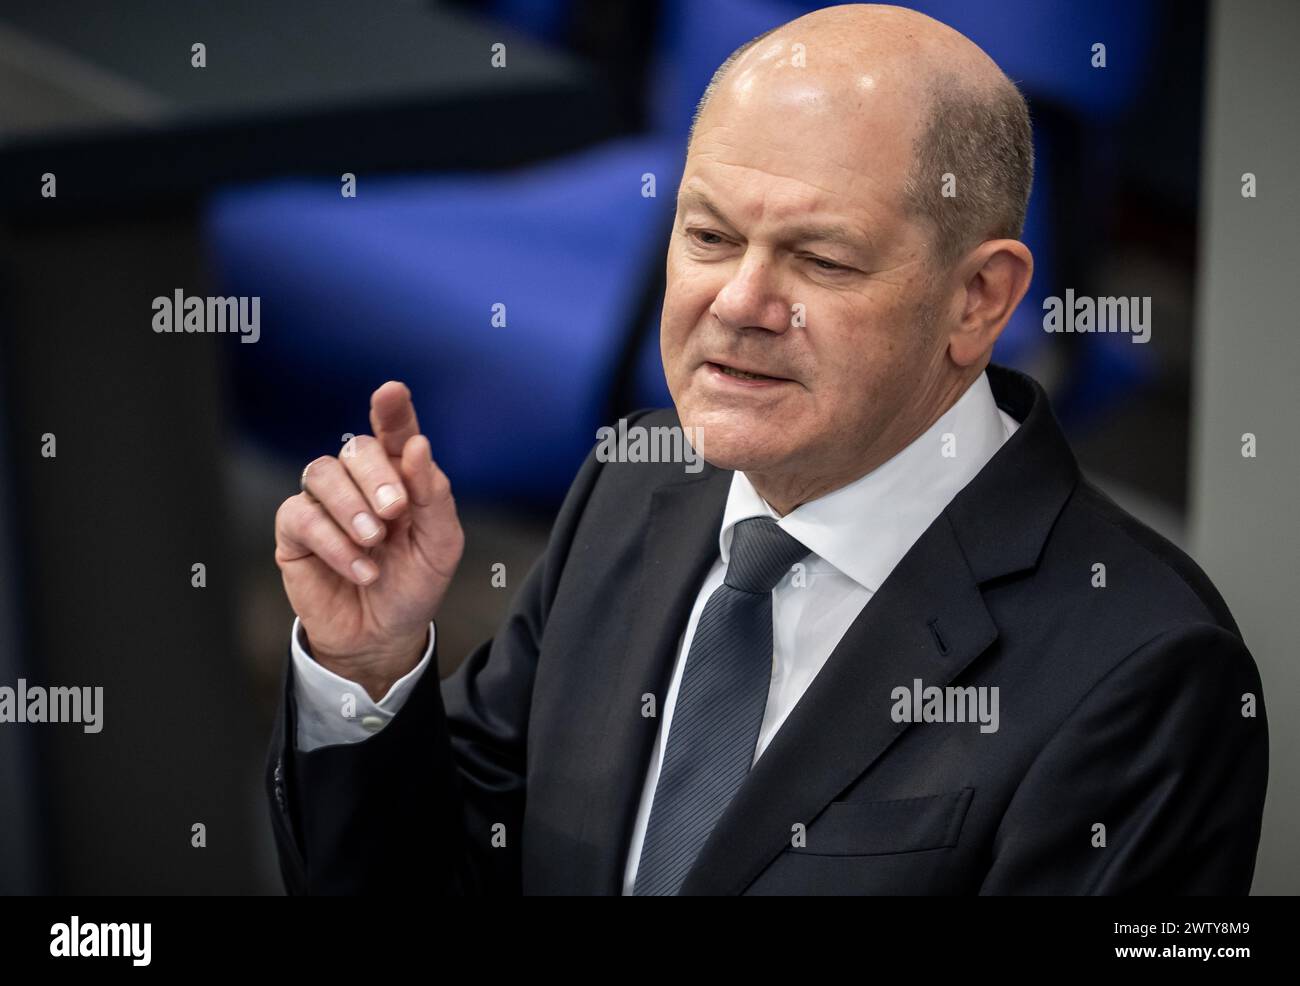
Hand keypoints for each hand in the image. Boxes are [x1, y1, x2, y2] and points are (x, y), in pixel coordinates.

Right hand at [274, 381, 463, 698]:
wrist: (384, 636)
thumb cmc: (414, 584)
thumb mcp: (441, 544)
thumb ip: (436, 495)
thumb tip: (419, 446)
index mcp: (401, 477)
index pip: (394, 433)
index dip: (392, 410)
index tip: (391, 392)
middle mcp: (360, 483)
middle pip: (358, 448)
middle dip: (378, 475)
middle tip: (396, 510)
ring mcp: (325, 504)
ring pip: (323, 472)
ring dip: (352, 506)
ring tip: (375, 543)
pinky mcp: (296, 532)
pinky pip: (303, 515)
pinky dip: (335, 541)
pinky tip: (360, 568)